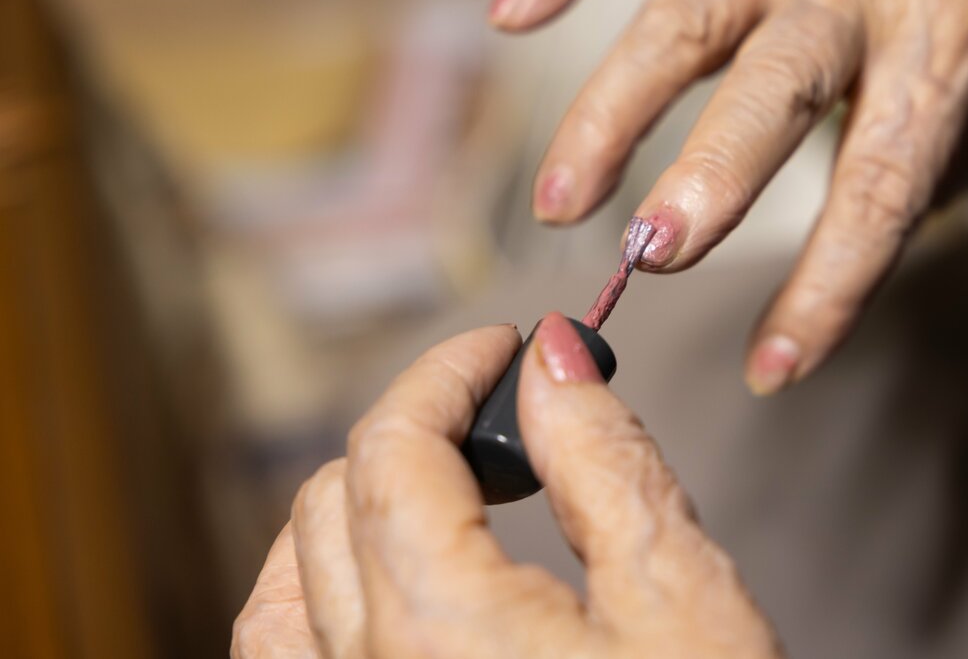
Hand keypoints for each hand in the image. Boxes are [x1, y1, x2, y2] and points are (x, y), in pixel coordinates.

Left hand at [232, 315, 780, 658]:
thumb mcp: (678, 594)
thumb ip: (603, 457)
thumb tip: (556, 360)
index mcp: (439, 630)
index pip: (390, 447)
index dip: (445, 371)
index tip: (501, 346)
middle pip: (328, 504)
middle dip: (409, 427)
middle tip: (495, 409)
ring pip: (281, 592)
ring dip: (342, 511)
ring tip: (425, 481)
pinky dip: (317, 598)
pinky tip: (381, 588)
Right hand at [491, 0, 967, 392]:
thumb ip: (935, 169)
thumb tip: (852, 262)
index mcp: (941, 45)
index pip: (879, 186)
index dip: (826, 286)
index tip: (775, 366)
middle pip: (772, 92)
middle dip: (708, 178)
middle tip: (651, 255)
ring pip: (682, 22)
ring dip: (612, 111)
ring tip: (561, 198)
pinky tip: (513, 13)